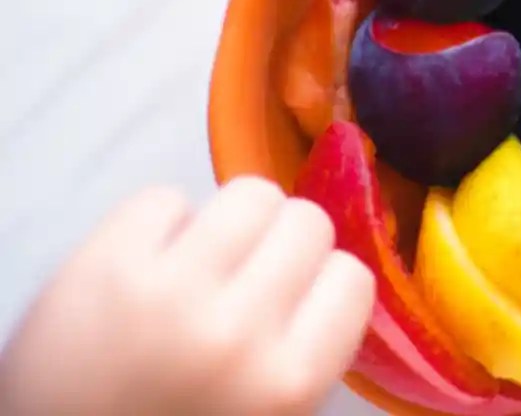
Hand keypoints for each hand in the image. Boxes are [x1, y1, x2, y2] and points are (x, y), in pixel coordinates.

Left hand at [0, 177, 374, 415]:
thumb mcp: (269, 412)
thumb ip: (303, 348)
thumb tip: (326, 266)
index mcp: (289, 381)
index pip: (351, 277)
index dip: (320, 282)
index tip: (294, 298)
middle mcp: (238, 330)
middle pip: (306, 222)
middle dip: (280, 244)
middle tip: (245, 276)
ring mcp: (170, 290)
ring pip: (250, 193)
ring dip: (231, 222)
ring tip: (200, 260)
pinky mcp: (104, 262)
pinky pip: (165, 197)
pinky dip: (158, 224)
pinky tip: (144, 265)